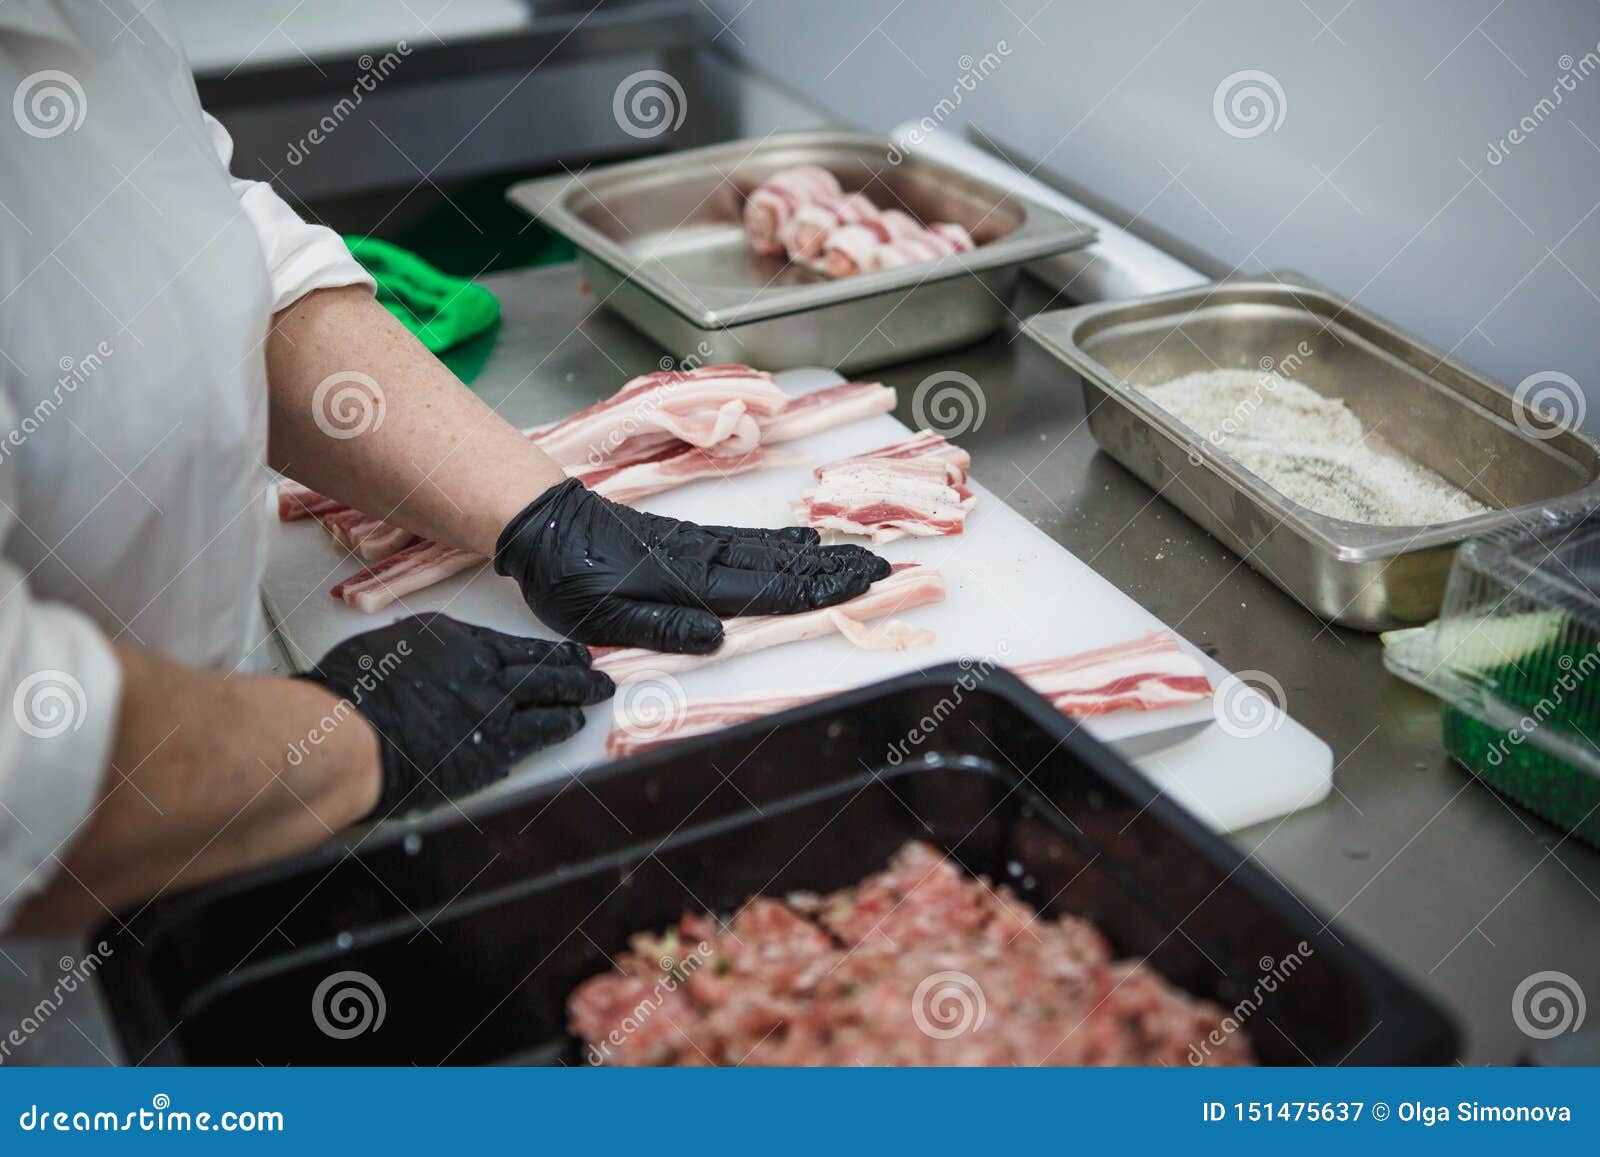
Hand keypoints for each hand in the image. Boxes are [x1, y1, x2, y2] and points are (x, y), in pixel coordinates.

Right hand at [300, 613, 612, 817]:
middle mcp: (481, 668)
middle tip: (594, 670)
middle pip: (540, 666)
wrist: (347, 734)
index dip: (541, 651)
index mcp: (454, 640)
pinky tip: (572, 724)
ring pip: (548, 696)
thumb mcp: (389, 648)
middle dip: (573, 669)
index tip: (560, 653)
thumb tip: (432, 664)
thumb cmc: (350, 691)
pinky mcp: (491, 748)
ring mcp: (491, 707)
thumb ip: (423, 653)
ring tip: (595, 695)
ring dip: (577, 695)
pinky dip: (558, 726)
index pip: (511, 645)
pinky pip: (537, 733)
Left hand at [493, 479, 890, 652]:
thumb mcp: (602, 617)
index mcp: (688, 583)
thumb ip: (661, 626)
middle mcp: (702, 559)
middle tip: (880, 567)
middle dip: (831, 568)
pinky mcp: (686, 538)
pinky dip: (777, 541)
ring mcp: (696, 545)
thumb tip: (713, 637)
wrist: (541, 525)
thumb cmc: (568, 578)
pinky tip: (794, 540)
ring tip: (852, 554)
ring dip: (813, 555)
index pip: (765, 590)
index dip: (815, 590)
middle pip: (778, 566)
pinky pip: (744, 539)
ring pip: (766, 550)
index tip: (861, 585)